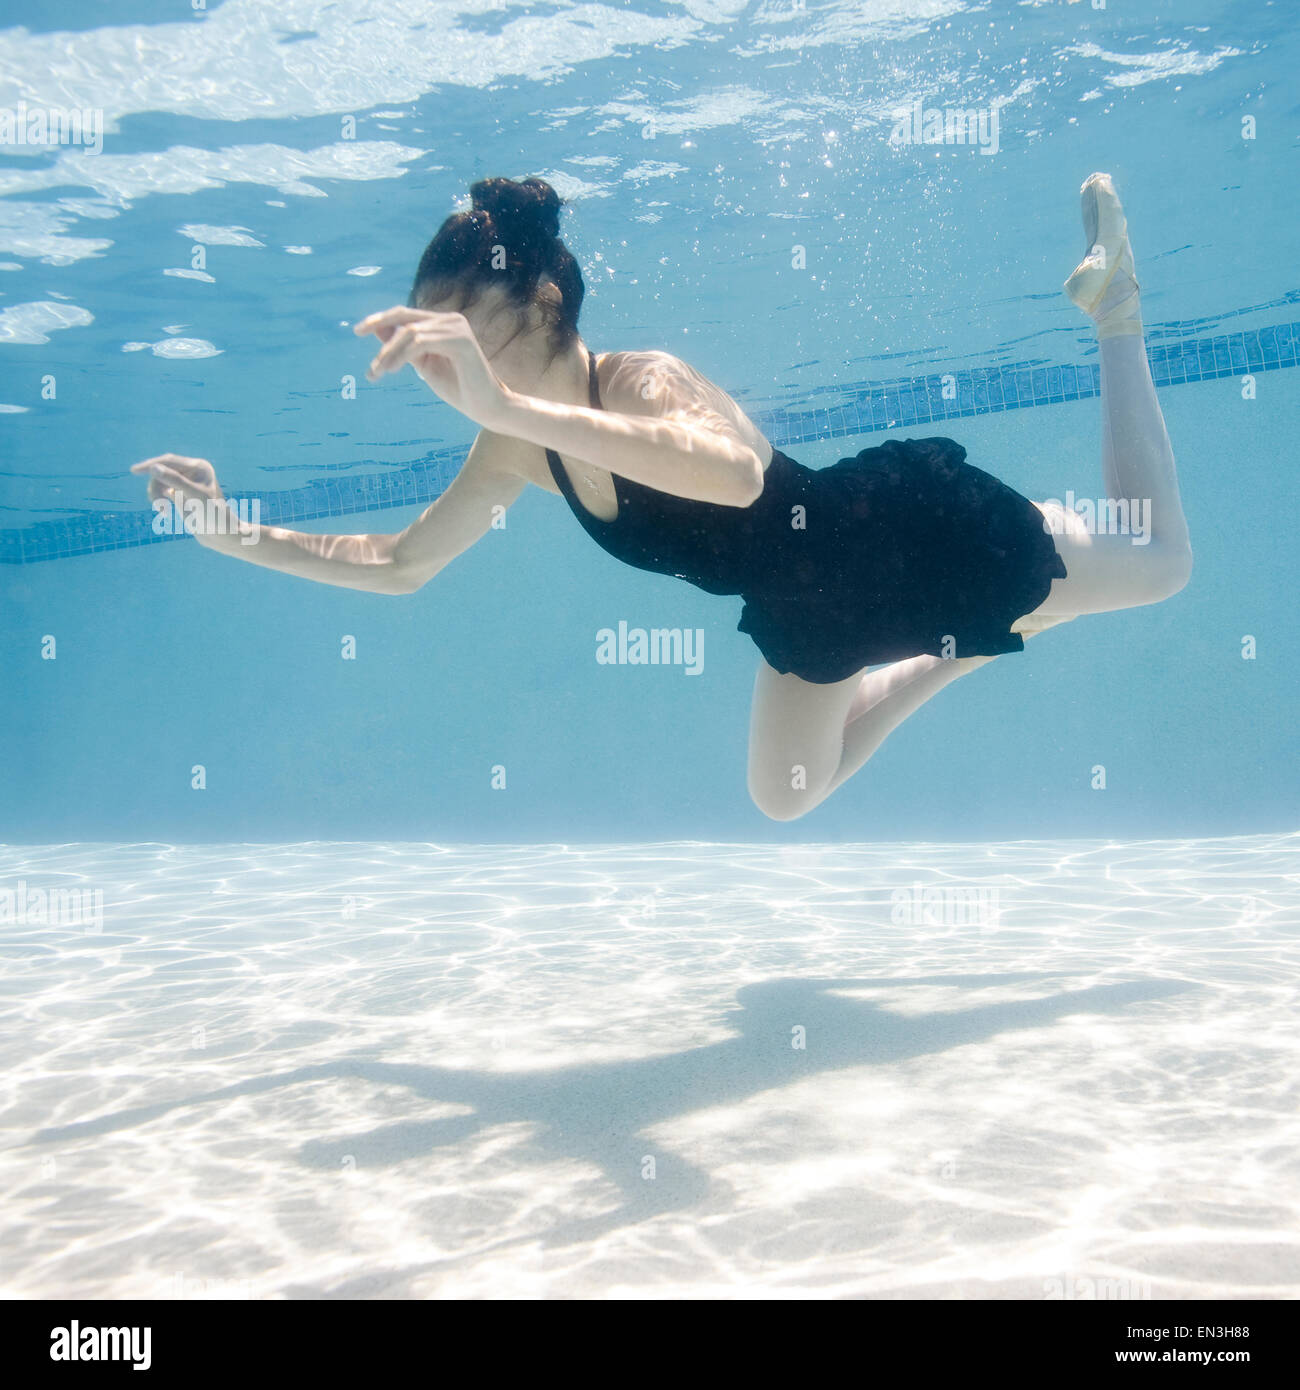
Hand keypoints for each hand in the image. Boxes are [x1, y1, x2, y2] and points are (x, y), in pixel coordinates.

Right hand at [130, 453, 230, 545]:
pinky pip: (161, 491)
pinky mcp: (180, 495)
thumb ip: (175, 481)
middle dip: (155, 486)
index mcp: (199, 467)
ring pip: (159, 482)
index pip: (169, 461)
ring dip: (155, 495)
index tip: (134, 471)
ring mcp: (185, 483)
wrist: (220, 535)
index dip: (151, 465)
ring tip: (162, 511)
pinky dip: (158, 501)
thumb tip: (154, 467)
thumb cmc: (213, 515)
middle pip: (161, 471)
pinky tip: (164, 512)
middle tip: (158, 504)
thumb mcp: (194, 497)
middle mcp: (192, 472)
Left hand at [354, 307, 512, 428]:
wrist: (488, 407)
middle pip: (404, 318)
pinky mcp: (460, 341)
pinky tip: (392, 370)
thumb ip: (404, 347)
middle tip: (362, 346)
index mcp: (442, 323)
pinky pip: (420, 343)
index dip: (380, 319)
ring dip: (388, 353)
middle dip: (379, 331)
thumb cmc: (459, 389)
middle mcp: (450, 319)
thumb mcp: (424, 364)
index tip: (358, 331)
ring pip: (409, 333)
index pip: (405, 314)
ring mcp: (456, 328)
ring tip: (377, 373)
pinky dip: (402, 356)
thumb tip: (378, 329)